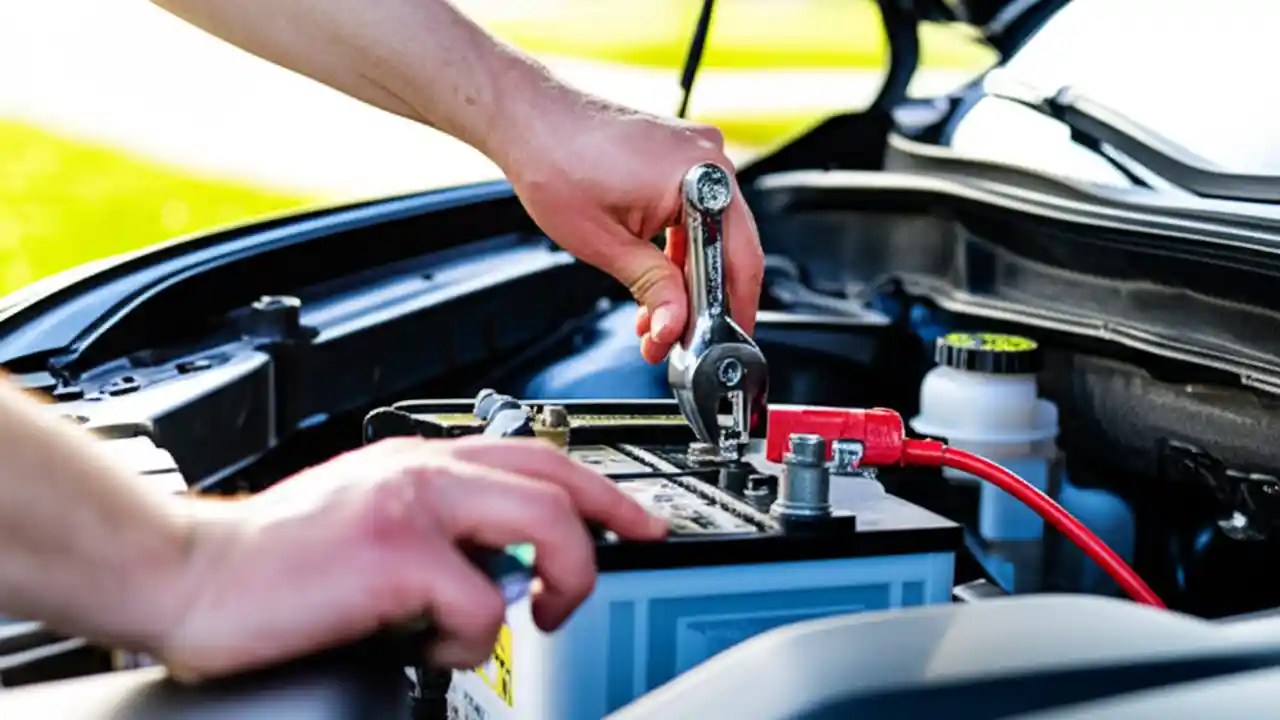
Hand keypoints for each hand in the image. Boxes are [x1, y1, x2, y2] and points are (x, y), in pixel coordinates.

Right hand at [153, 436, 666, 679]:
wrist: (191, 574)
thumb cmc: (277, 559)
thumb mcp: (371, 517)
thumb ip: (437, 525)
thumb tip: (502, 567)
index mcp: (421, 459)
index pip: (538, 455)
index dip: (603, 486)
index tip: (640, 517)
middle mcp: (425, 469)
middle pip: (560, 479)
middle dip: (612, 523)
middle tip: (623, 560)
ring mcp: (413, 507)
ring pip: (546, 527)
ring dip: (560, 580)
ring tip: (537, 613)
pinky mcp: (395, 556)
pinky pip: (482, 605)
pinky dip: (469, 641)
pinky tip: (428, 646)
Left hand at [494, 88, 764, 363]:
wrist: (528, 120)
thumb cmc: (555, 161)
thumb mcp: (606, 244)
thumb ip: (653, 289)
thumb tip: (675, 326)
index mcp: (699, 176)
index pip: (738, 258)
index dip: (733, 309)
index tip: (721, 341)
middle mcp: (707, 158)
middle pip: (727, 247)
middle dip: (701, 302)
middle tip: (678, 339)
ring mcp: (694, 154)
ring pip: (708, 235)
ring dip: (684, 281)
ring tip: (655, 319)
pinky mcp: (677, 157)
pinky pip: (692, 213)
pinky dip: (676, 250)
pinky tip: (656, 280)